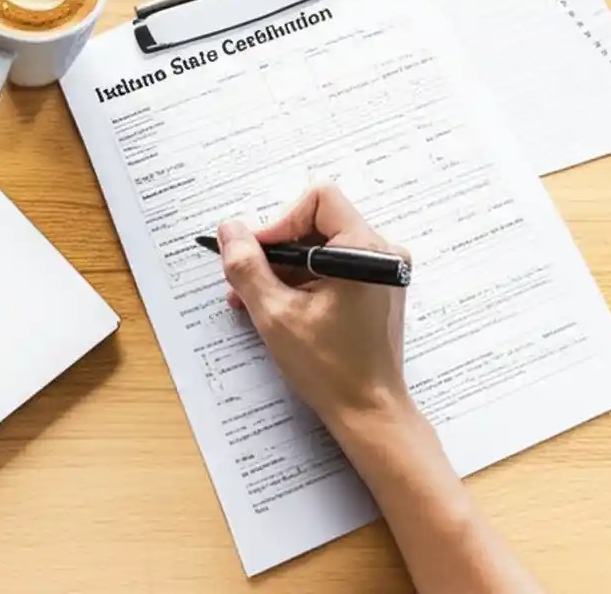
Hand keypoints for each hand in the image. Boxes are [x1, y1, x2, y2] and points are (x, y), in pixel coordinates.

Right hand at [217, 185, 412, 431]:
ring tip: (252, 299)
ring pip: (319, 246)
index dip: (279, 221)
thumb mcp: (275, 314)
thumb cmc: (330, 368)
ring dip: (283, 268)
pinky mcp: (375, 288)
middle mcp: (382, 252)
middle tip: (244, 280)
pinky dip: (302, 280)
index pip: (318, 198)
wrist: (368, 412)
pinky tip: (276, 306)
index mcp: (365, 250)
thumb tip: (228, 230)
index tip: (256, 254)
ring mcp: (381, 271)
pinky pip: (331, 266)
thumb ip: (247, 266)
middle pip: (316, 222)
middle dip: (274, 249)